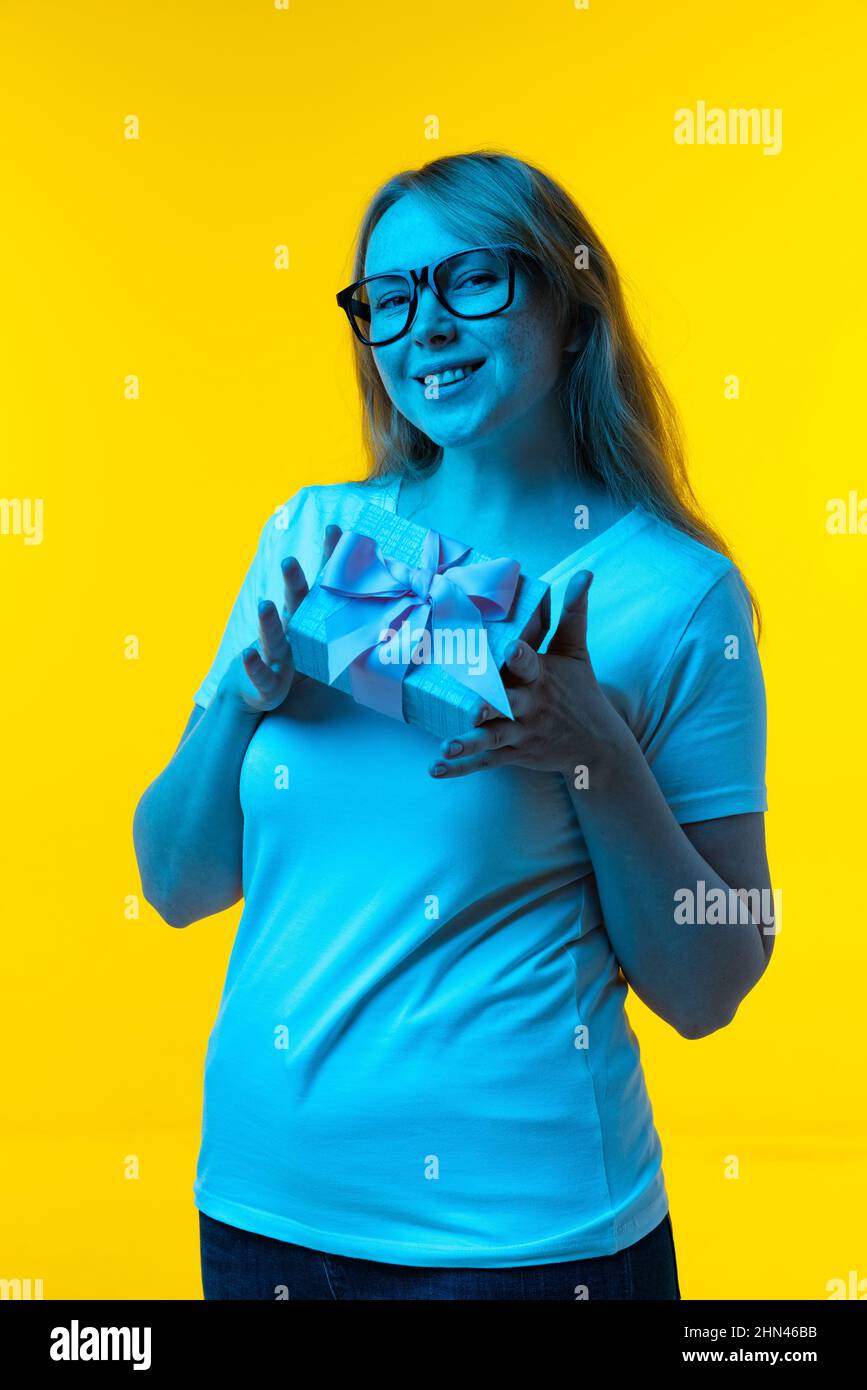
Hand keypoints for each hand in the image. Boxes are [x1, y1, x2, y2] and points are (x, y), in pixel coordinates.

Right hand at [218, 524, 341, 714]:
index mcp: (308, 620)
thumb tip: (390, 600)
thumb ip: (347, 623)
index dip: (327, 560)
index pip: (320, 586)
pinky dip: (253, 664)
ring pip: (273, 636)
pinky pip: (260, 673)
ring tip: (265, 604)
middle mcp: (290, 632)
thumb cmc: (299, 662)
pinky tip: (247, 654)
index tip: (335, 530)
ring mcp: (276, 655)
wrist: (259, 690)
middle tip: (290, 560)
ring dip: (269, 621)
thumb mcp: (323, 641)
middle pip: (294, 604)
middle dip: (292, 582)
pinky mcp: (265, 681)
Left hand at [427, 570, 623, 778]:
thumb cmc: (580, 690)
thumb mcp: (576, 651)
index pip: (531, 663)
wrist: (596, 745)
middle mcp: (530, 707)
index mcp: (542, 678)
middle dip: (491, 707)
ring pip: (491, 738)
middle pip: (508, 706)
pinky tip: (436, 768)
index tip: (511, 648)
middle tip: (473, 708)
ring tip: (447, 746)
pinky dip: (460, 768)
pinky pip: (483, 762)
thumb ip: (573, 612)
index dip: (521, 656)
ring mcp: (520, 734)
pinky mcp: (511, 754)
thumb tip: (586, 572)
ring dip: (469, 743)